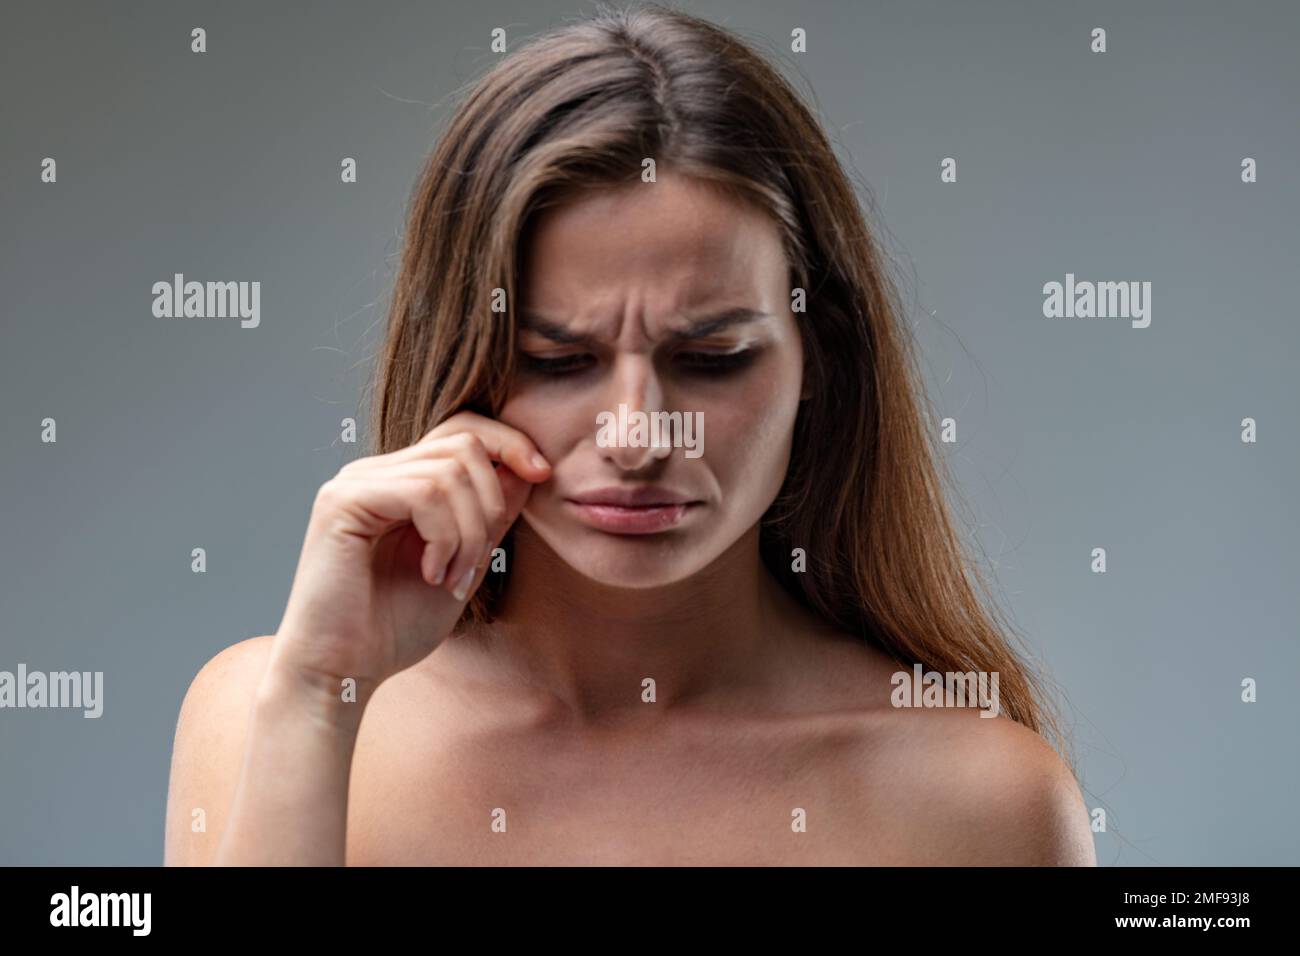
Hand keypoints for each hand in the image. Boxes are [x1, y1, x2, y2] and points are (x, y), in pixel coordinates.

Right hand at [268, 411, 549, 695]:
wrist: (343, 673)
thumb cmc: (394, 628)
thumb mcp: (464, 565)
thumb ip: (491, 517)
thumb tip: (529, 469)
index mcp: (400, 481)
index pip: (462, 430)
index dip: (508, 443)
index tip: (543, 475)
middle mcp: (374, 472)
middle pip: (463, 443)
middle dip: (491, 503)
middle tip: (477, 561)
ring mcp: (354, 483)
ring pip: (449, 471)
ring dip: (468, 532)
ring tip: (451, 578)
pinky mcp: (342, 502)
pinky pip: (422, 493)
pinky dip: (443, 536)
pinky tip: (431, 573)